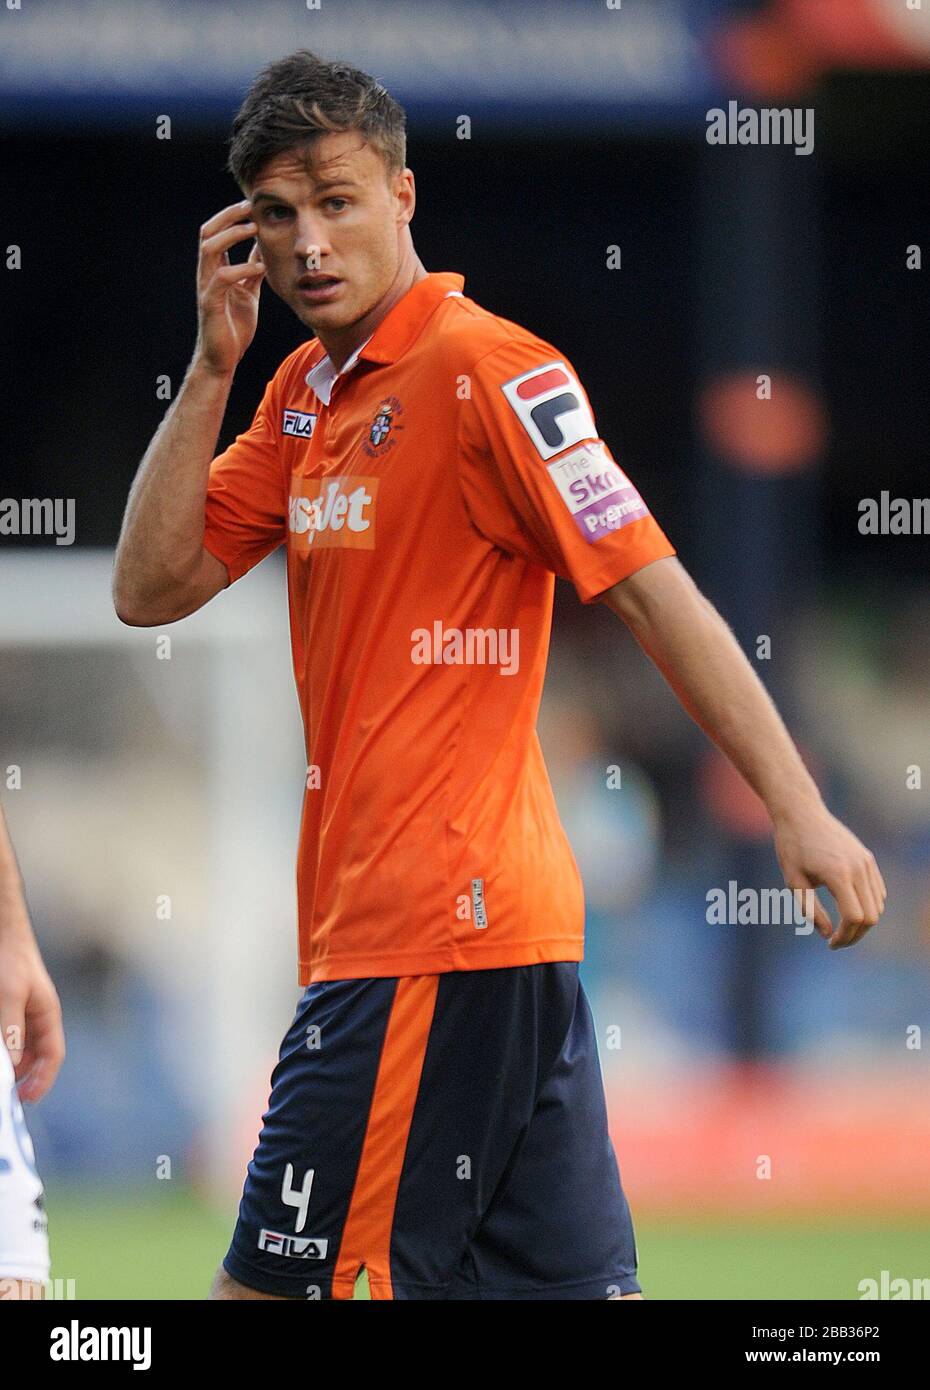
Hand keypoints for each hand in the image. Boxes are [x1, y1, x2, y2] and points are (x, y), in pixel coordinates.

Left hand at [0, 933, 64, 1101]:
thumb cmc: (9, 957)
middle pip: (35, 1057)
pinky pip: (9, 1036)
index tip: (26, 1099)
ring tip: (4, 1074)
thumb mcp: (10, 995)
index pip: (53, 1055)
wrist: (0, 931)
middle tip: (9, 1092)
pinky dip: (6, 1050)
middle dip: (23, 1076)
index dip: (43, 1079)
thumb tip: (15, 1062)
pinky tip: (1, 1055)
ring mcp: (20, 1015)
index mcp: (47, 1014)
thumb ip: (12, 1029)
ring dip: (12, 1063)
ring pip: (19, 1049)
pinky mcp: (6, 1010)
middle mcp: (36, 1018)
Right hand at [194, 199, 265, 375]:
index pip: (216, 232)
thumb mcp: (248, 291)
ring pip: (210, 249)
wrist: (223, 358)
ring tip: (254, 229)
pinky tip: (258, 268)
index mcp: (215, 269)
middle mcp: (206, 274)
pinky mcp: (210, 304)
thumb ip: (252, 269)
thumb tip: (263, 248)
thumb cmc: (234, 326)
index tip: (252, 205)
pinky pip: (222, 279)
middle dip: (228, 216)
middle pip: (208, 232)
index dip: (231, 215)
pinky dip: (241, 269)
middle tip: (250, 207)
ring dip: (232, 236)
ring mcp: (207, 288)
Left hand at [773, 802, 886, 948]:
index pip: (854, 917)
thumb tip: (828, 934)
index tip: (831, 944)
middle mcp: (858, 868)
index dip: (845, 937)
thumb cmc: (792, 846)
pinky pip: (877, 891)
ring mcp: (866, 862)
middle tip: (836, 942)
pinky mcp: (868, 858)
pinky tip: (849, 910)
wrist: (801, 813)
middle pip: (870, 916)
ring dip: (863, 922)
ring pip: (877, 905)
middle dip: (855, 934)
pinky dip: (868, 906)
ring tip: (841, 928)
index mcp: (838, 874)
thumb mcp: (794, 882)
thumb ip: (810, 910)